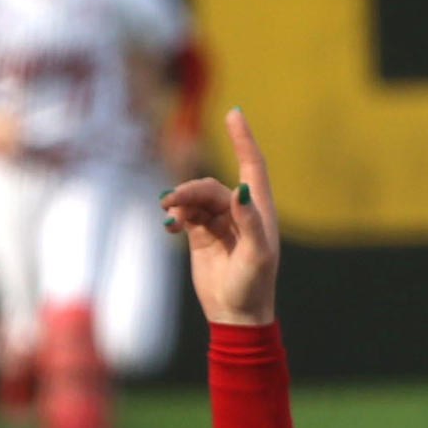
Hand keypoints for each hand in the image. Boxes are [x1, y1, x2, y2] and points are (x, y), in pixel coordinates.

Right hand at [161, 107, 276, 326]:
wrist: (235, 314)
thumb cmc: (253, 286)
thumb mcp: (257, 256)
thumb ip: (249, 223)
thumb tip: (240, 191)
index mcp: (259, 211)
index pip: (253, 166)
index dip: (244, 140)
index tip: (234, 112)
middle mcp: (240, 212)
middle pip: (211, 186)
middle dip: (191, 190)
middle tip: (172, 202)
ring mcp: (220, 222)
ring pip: (195, 198)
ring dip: (180, 201)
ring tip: (168, 211)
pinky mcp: (202, 234)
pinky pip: (185, 213)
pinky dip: (176, 215)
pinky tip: (170, 226)